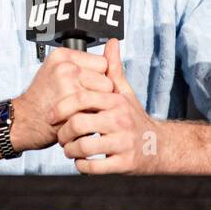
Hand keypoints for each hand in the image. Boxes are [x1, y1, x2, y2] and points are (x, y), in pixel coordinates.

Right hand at [11, 47, 112, 151]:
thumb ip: (81, 66)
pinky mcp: (71, 102)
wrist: (22, 121)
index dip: (98, 78)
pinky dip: (91, 117)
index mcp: (63, 55)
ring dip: (98, 105)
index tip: (86, 87)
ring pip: (105, 94)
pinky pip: (97, 109)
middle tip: (82, 101)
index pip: (102, 62)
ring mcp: (68, 83)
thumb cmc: (40, 100)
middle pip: (107, 78)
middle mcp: (66, 66)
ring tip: (81, 109)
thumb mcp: (57, 73)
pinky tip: (77, 117)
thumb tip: (112, 51)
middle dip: (100, 93)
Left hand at [52, 38, 156, 174]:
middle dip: (62, 133)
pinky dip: (82, 166)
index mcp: (116, 101)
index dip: (60, 107)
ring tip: (69, 150)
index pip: (81, 98)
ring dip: (69, 151)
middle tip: (60, 137)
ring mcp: (123, 143)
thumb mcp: (125, 93)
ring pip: (83, 147)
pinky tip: (81, 162)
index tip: (51, 116)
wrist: (159, 147)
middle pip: (77, 123)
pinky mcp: (124, 163)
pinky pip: (93, 167)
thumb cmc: (134, 118)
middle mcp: (120, 120)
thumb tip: (111, 42)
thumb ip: (113, 70)